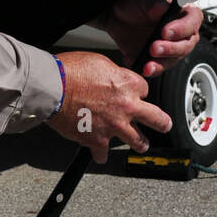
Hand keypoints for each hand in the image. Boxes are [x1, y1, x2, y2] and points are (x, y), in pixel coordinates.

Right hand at [48, 51, 171, 162]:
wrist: (52, 87)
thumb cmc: (70, 71)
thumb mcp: (99, 61)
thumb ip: (114, 73)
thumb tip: (116, 78)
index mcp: (128, 84)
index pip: (145, 90)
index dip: (139, 92)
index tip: (137, 95)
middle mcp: (126, 106)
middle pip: (156, 118)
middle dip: (162, 122)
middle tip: (164, 124)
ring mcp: (114, 126)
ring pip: (138, 141)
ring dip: (140, 143)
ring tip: (141, 145)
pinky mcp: (98, 140)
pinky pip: (103, 154)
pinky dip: (100, 154)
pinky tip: (100, 155)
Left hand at [103, 0, 202, 79]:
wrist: (115, 13)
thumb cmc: (135, 1)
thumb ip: (155, 2)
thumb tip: (163, 8)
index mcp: (183, 13)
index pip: (193, 22)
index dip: (182, 29)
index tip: (166, 31)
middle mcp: (180, 32)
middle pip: (186, 45)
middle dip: (171, 49)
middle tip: (154, 48)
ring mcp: (169, 47)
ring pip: (173, 60)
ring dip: (161, 63)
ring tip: (148, 64)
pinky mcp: (157, 59)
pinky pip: (157, 68)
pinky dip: (148, 69)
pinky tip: (138, 64)